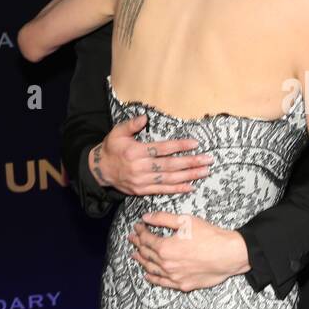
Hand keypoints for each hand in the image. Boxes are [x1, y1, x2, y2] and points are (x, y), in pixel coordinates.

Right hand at [92, 115, 212, 195]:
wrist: (100, 170)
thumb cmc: (112, 148)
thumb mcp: (117, 132)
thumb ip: (131, 125)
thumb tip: (145, 117)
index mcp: (135, 152)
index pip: (162, 149)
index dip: (179, 146)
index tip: (195, 143)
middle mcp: (140, 167)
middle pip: (170, 165)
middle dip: (191, 162)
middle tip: (208, 159)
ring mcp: (142, 181)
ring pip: (169, 179)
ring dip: (189, 176)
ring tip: (205, 171)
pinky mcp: (142, 190)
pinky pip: (163, 190)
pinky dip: (177, 189)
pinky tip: (191, 186)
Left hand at [127, 212, 249, 290]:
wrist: (229, 255)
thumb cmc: (210, 237)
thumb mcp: (186, 221)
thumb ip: (163, 218)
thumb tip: (146, 217)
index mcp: (165, 247)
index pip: (146, 239)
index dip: (140, 231)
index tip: (138, 226)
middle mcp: (166, 264)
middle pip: (147, 253)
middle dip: (138, 244)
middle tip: (132, 239)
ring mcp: (174, 276)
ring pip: (151, 268)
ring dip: (142, 260)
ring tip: (135, 255)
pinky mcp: (182, 284)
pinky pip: (162, 282)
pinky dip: (153, 278)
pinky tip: (148, 274)